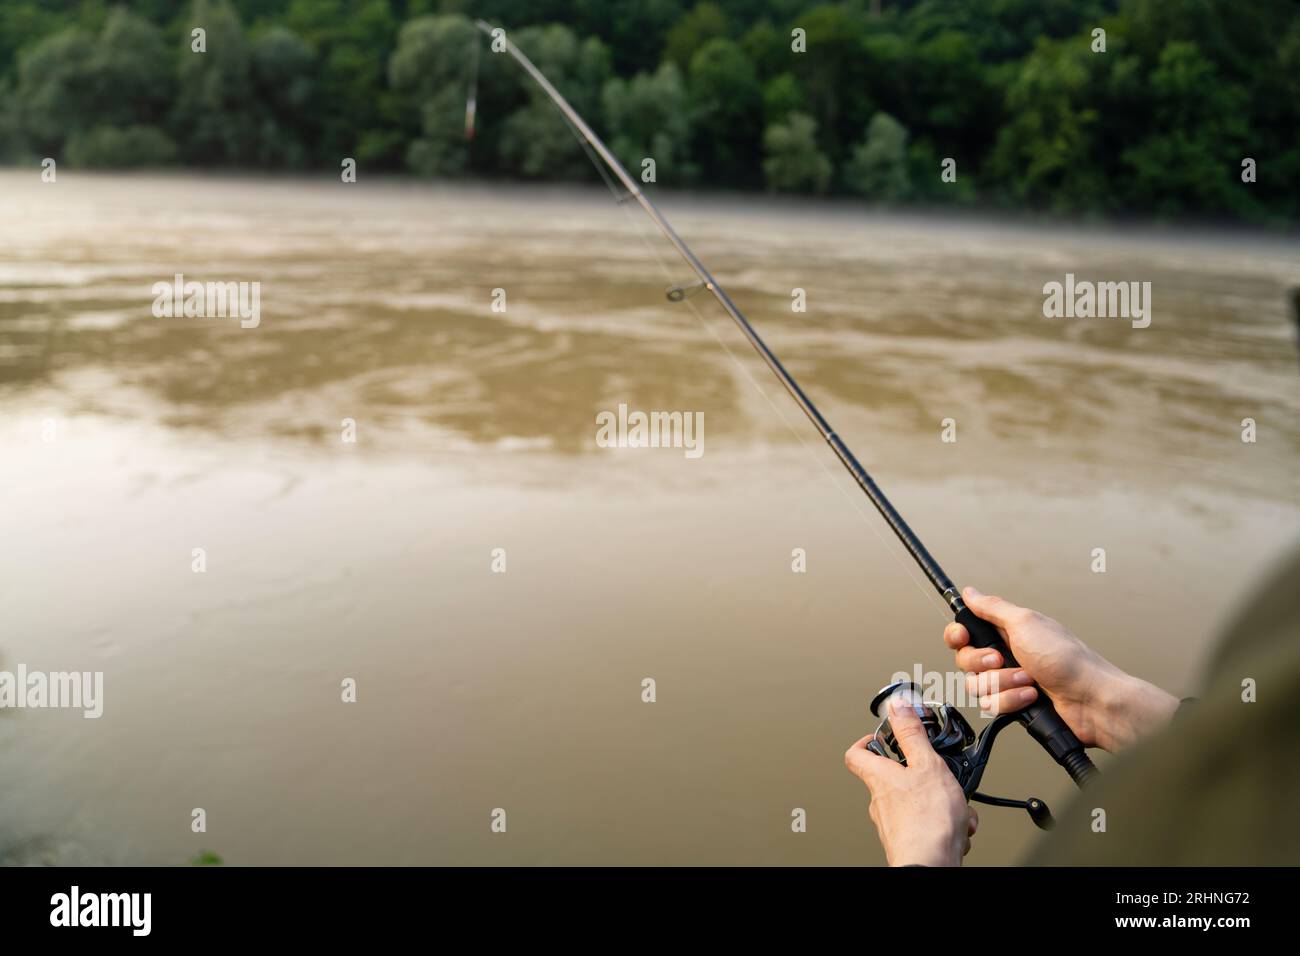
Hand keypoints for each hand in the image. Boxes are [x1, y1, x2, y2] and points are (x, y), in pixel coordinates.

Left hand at [844, 692, 977, 866]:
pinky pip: (929, 824)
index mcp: (879, 777)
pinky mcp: (909, 841)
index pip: (856, 754)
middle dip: (921, 775)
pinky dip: (946, 823)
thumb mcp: (926, 765)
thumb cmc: (927, 822)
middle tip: (938, 774)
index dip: (866, 741)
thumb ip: (912, 735)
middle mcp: (880, 801)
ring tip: (957, 807)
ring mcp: (894, 824)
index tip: (880, 735)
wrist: (931, 865)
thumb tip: (897, 706)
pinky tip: (959, 826)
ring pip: (917, 802)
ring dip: (941, 802)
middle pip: (893, 778)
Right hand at [946, 586, 1178, 752]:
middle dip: (983, 663)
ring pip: (976, 685)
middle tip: (1003, 659)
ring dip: (1002, 684)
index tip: (962, 638)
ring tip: (1028, 680)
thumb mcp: (1025, 623)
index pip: (966, 630)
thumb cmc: (1066, 658)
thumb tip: (970, 592)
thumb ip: (993, 608)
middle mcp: (1006, 654)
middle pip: (965, 660)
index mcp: (1007, 631)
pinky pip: (992, 705)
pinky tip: (1031, 696)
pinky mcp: (1013, 702)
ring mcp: (1009, 680)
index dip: (957, 635)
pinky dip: (1011, 700)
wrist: (1090, 700)